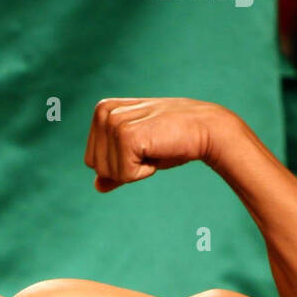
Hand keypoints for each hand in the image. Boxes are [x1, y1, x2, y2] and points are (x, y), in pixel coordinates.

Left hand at [84, 98, 230, 192]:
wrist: (204, 131)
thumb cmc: (172, 142)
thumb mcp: (138, 154)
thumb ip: (116, 167)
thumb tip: (97, 186)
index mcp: (103, 110)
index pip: (92, 160)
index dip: (117, 165)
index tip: (141, 147)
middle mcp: (104, 111)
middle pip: (95, 166)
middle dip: (123, 169)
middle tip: (149, 148)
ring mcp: (115, 121)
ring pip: (106, 172)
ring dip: (134, 170)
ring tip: (154, 147)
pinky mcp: (127, 134)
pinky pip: (123, 174)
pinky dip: (142, 172)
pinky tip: (158, 151)